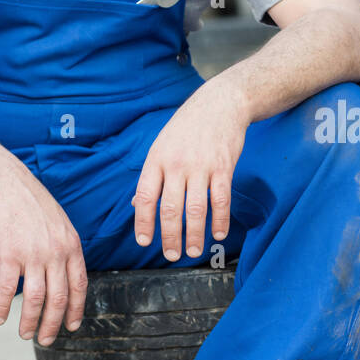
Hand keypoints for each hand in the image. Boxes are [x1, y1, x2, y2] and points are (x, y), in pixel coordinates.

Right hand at [0, 164, 87, 346]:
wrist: (7, 184)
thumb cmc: (31, 205)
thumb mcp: (60, 225)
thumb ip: (64, 250)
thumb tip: (64, 275)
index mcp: (72, 247)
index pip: (80, 286)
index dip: (76, 309)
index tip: (72, 326)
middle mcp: (56, 253)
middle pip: (59, 298)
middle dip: (52, 324)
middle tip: (45, 340)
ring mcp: (33, 254)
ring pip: (34, 298)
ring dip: (29, 321)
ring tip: (24, 334)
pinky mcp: (9, 254)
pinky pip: (5, 288)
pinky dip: (1, 307)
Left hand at [131, 80, 249, 260]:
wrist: (220, 103)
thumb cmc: (187, 127)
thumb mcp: (161, 146)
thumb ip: (151, 176)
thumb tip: (136, 204)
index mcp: (157, 160)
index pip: (145, 196)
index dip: (143, 222)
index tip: (144, 241)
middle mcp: (177, 164)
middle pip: (171, 208)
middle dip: (170, 236)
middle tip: (172, 256)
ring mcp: (201, 166)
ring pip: (196, 208)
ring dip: (195, 234)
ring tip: (194, 251)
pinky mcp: (223, 167)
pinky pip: (221, 199)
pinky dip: (220, 220)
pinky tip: (218, 234)